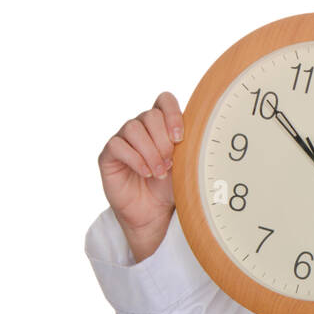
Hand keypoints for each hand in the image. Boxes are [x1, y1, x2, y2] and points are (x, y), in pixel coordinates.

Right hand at [98, 91, 184, 261]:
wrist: (154, 213)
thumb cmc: (172, 187)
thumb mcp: (186, 166)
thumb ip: (190, 146)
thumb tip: (204, 134)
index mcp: (162, 125)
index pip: (164, 100)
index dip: (172, 114)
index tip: (180, 138)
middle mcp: (141, 128)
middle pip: (150, 115)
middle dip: (163, 140)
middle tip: (170, 162)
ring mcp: (123, 139)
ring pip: (133, 128)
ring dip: (150, 151)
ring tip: (160, 172)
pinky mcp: (109, 155)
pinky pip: (117, 145)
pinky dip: (135, 159)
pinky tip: (146, 173)